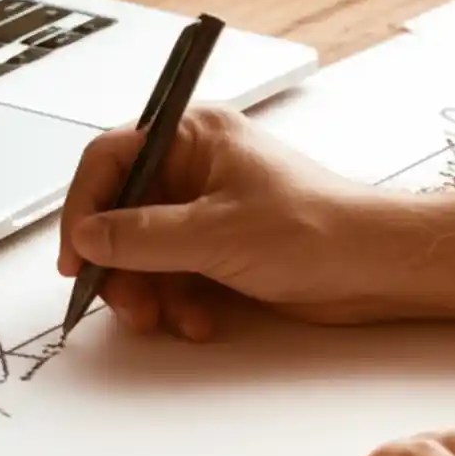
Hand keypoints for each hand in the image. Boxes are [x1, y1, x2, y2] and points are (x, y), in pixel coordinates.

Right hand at [58, 106, 433, 339]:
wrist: (378, 269)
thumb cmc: (317, 228)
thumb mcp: (214, 233)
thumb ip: (141, 235)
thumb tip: (88, 237)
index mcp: (191, 136)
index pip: (110, 159)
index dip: (83, 206)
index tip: (76, 253)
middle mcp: (192, 167)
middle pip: (120, 211)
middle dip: (119, 263)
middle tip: (123, 299)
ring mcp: (203, 208)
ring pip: (141, 250)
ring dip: (146, 290)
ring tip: (164, 318)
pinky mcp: (215, 246)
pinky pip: (169, 273)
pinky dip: (174, 300)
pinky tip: (198, 319)